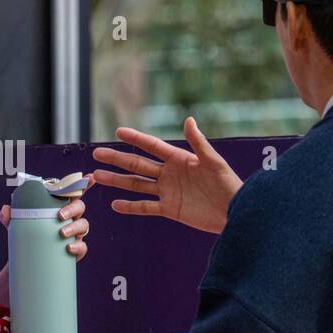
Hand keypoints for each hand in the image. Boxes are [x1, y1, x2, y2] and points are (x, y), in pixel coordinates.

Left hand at [0, 187, 89, 260]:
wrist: (27, 261)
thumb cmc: (25, 236)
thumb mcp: (15, 225)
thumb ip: (8, 216)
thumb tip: (5, 210)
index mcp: (59, 206)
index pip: (72, 192)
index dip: (83, 184)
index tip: (90, 177)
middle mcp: (70, 218)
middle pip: (79, 207)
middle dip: (72, 208)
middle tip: (59, 215)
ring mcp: (75, 234)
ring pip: (83, 225)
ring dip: (75, 227)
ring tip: (61, 233)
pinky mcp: (75, 250)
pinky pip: (83, 246)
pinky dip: (79, 246)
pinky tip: (69, 248)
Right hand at [91, 116, 241, 233]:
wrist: (234, 212)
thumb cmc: (228, 184)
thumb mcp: (214, 162)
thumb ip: (198, 143)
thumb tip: (189, 120)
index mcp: (179, 159)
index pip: (152, 146)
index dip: (136, 138)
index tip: (119, 131)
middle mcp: (169, 173)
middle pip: (138, 164)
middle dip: (117, 159)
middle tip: (97, 154)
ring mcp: (167, 191)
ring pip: (137, 184)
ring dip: (117, 181)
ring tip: (98, 176)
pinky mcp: (169, 208)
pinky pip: (146, 207)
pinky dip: (131, 206)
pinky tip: (115, 204)